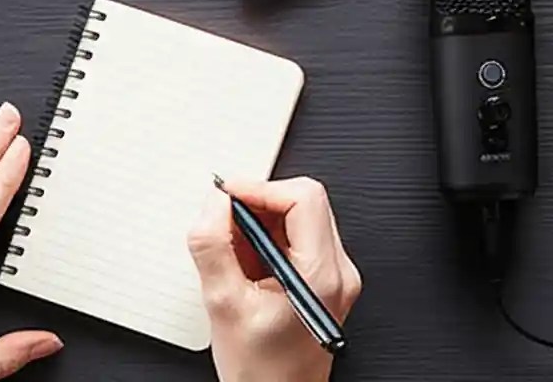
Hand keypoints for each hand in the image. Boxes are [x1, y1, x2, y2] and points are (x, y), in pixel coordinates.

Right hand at [188, 177, 361, 381]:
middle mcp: (338, 270)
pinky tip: (246, 264)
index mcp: (321, 274)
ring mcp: (336, 275)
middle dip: (259, 203)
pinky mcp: (326, 279)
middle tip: (225, 221)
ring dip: (262, 221)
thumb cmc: (261, 371)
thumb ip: (213, 247)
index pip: (303, 198)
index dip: (260, 188)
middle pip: (305, 202)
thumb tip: (213, 204)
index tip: (228, 194)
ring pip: (302, 217)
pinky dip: (269, 239)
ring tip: (233, 251)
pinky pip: (300, 238)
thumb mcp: (223, 305)